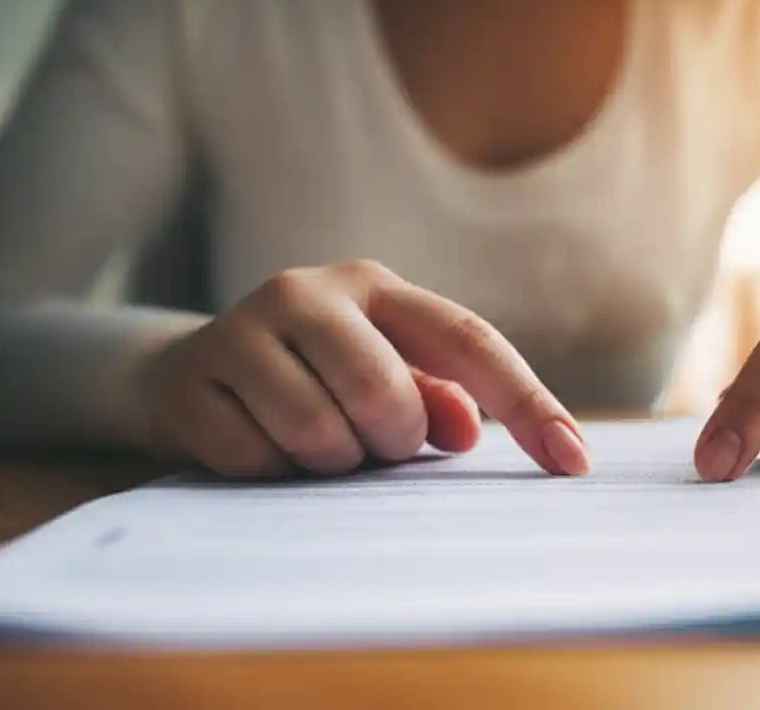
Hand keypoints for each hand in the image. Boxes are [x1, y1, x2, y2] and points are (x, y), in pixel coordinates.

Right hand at [132, 260, 587, 478]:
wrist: (184, 376)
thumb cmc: (311, 380)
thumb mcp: (380, 377)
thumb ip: (434, 399)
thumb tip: (467, 428)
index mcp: (375, 287)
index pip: (469, 340)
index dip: (528, 402)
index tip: (574, 461)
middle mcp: (309, 293)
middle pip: (385, 395)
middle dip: (390, 442)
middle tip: (370, 443)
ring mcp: (243, 330)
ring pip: (319, 433)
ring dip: (329, 462)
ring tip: (312, 443)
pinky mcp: (194, 380)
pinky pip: (257, 459)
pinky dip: (272, 472)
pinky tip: (258, 444)